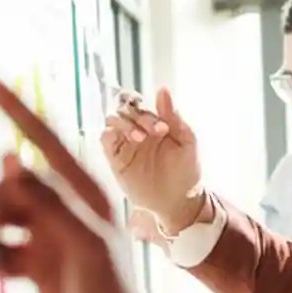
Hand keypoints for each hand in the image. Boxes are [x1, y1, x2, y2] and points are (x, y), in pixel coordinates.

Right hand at [0, 70, 193, 292]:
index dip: (13, 106)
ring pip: (1, 211)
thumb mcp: (81, 245)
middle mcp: (69, 207)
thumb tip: (11, 159)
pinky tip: (9, 276)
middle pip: (10, 181)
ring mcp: (51, 233)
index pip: (42, 138)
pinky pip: (1, 243)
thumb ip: (45, 202)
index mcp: (87, 192)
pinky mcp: (37, 261)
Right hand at [100, 87, 202, 232]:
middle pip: (126, 109)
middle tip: (154, 132)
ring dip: (124, 124)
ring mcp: (126, 144)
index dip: (150, 112)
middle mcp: (138, 130)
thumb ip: (174, 117)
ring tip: (140, 138)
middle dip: (139, 116)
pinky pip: (105, 139)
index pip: (143, 104)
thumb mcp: (186, 143)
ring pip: (113, 120)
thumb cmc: (186, 172)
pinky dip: (110, 135)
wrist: (178, 202)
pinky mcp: (116, 159)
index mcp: (156, 123)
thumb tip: (162, 90)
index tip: (163, 129)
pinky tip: (125, 142)